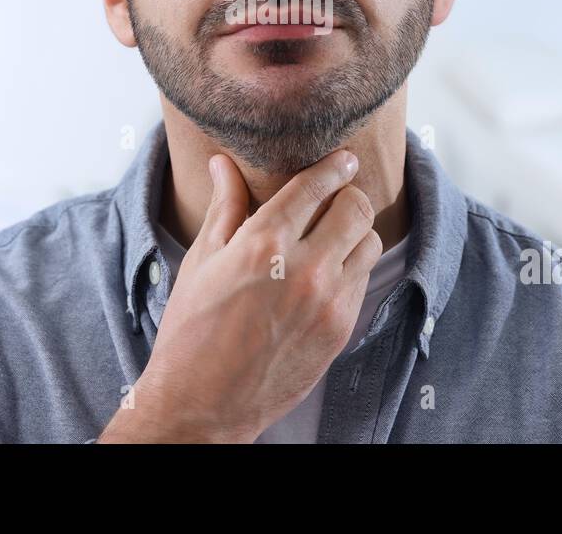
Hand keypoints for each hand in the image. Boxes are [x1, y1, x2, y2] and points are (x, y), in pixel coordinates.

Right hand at [98, 148, 381, 442]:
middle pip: (356, 208)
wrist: (202, 402)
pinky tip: (326, 272)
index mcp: (264, 244)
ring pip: (370, 243)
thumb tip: (224, 163)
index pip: (315, 187)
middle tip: (336, 196)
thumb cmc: (192, 329)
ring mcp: (328, 303)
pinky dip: (351, 268)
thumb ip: (225, 206)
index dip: (334, 166)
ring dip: (355, 232)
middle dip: (348, 195)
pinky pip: (363, 282)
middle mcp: (304, 270)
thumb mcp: (203, 260)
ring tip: (333, 235)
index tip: (344, 158)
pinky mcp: (340, 331)